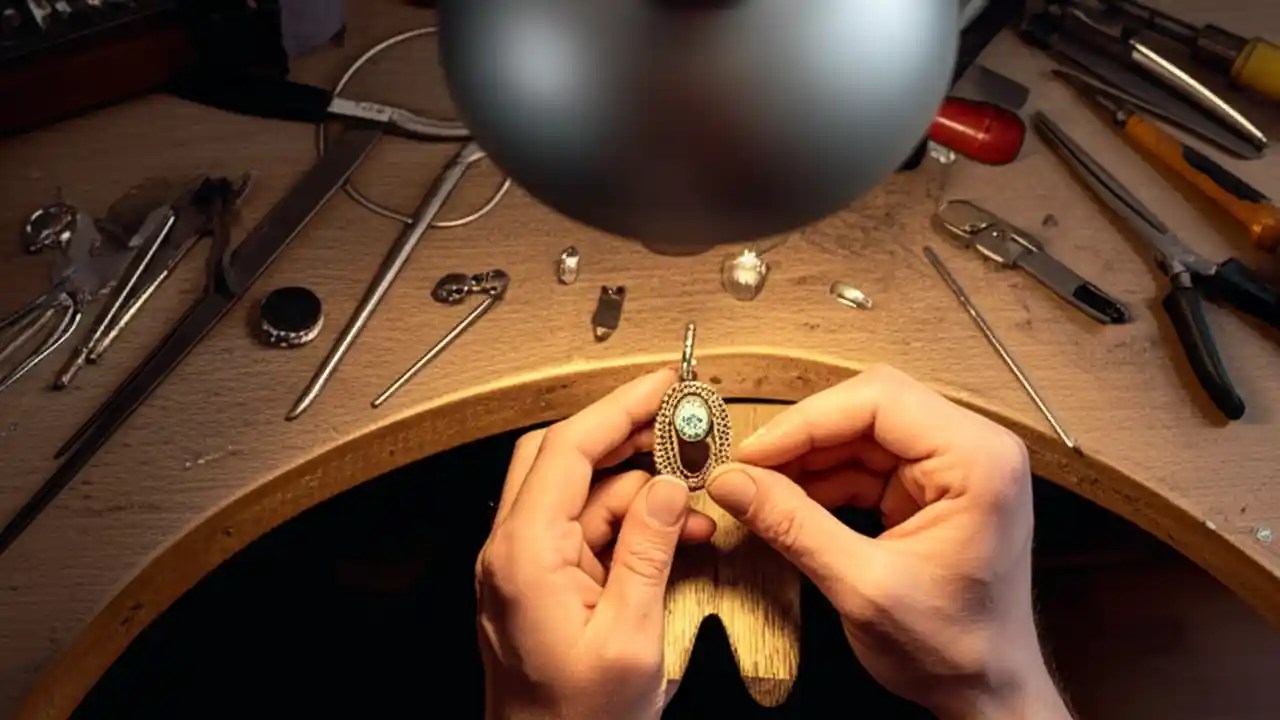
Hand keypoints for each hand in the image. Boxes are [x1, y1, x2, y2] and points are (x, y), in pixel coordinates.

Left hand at [477, 369, 715, 719]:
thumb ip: (651, 552)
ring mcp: (522, 565)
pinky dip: (629, 527)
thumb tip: (668, 487)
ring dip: (638, 493)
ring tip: (695, 508)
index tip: (664, 384)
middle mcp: (512, 550)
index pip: (568, 449)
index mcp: (524, 555)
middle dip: (626, 438)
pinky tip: (674, 538)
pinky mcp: (538, 582)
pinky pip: (584, 532)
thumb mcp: (633, 637)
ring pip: (579, 494)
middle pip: (563, 458)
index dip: (619, 407)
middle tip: (682, 430)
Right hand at [707, 365, 1070, 718]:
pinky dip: (823, 479)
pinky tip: (787, 501)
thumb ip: (794, 526)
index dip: (806, 421)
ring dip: (807, 459)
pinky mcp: (931, 486)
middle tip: (748, 469)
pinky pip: (866, 462)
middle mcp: (973, 449)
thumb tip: (731, 481)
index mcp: (977, 461)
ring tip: (759, 488)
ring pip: (860, 432)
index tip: (752, 452)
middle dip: (804, 437)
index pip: (880, 401)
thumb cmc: (954, 649)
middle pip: (868, 407)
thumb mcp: (862, 588)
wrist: (986, 692)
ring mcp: (952, 465)